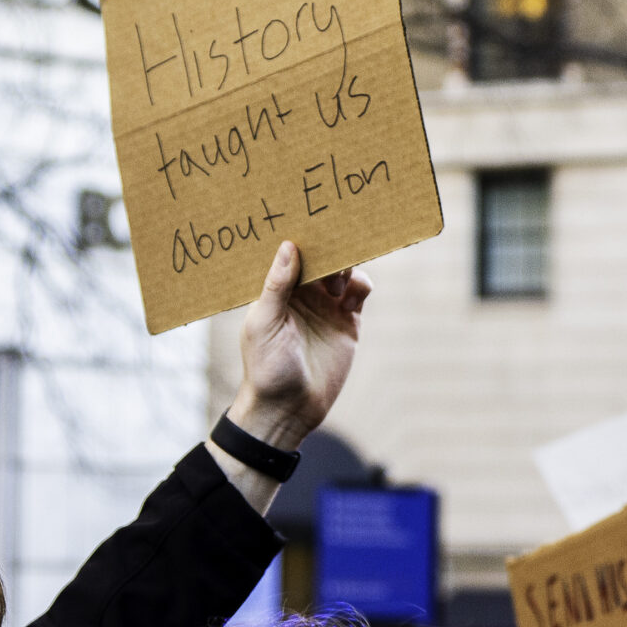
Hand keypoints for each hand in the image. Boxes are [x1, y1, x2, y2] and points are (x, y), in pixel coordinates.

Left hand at [226, 241, 370, 449]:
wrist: (289, 409)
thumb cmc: (266, 367)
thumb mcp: (265, 324)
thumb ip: (277, 286)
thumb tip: (289, 246)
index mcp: (276, 290)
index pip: (290, 254)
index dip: (298, 236)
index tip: (307, 216)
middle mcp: (302, 293)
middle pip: (320, 257)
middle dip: (328, 244)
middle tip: (335, 235)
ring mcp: (326, 306)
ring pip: (342, 270)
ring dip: (344, 265)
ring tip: (336, 284)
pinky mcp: (348, 322)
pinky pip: (360, 292)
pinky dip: (361, 283)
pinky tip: (354, 292)